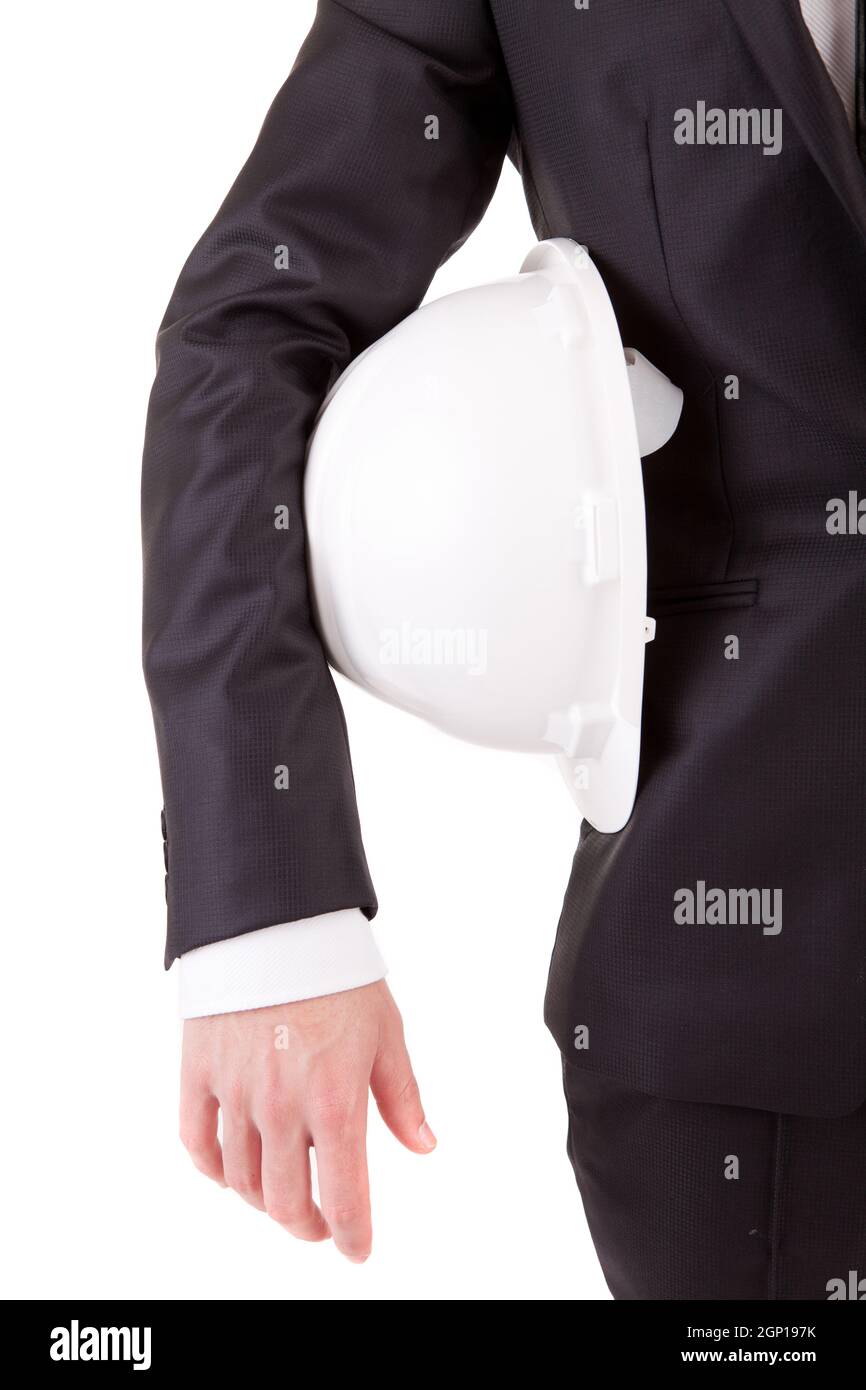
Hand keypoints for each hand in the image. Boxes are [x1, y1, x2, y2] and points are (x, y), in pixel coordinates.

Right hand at [179, 980, 435, 1261]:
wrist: (276, 922)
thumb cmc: (338, 974)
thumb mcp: (386, 1033)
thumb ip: (402, 1097)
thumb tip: (424, 1145)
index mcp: (335, 1102)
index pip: (344, 1197)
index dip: (352, 1235)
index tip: (357, 1248)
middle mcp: (281, 1108)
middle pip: (285, 1203)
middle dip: (308, 1226)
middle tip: (321, 1224)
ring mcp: (234, 1092)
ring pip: (240, 1180)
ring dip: (264, 1200)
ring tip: (283, 1194)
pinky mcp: (198, 1072)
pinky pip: (197, 1142)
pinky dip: (213, 1168)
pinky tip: (231, 1169)